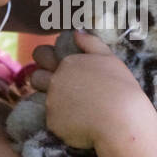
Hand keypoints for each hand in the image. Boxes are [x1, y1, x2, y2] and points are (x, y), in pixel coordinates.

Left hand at [30, 30, 148, 148]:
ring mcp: (51, 102)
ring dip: (55, 103)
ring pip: (43, 101)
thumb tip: (77, 31)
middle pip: (35, 77)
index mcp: (67, 62)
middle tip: (64, 90)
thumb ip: (91, 43)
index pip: (41, 55)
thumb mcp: (110, 60)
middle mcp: (55, 80)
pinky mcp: (52, 123)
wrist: (121, 122)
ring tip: (77, 109)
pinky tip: (82, 124)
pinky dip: (64, 123)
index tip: (62, 71)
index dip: (49, 62)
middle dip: (43, 82)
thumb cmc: (120, 89)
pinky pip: (53, 122)